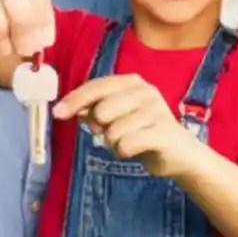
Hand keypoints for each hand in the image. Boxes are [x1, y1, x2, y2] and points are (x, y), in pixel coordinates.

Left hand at [53, 74, 204, 178]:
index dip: (75, 99)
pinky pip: (126, 144)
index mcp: (132, 82)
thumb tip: (70, 108)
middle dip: (99, 127)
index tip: (57, 113)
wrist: (180, 154)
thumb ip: (94, 109)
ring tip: (128, 142)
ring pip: (113, 131)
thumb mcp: (116, 117)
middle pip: (102, 109)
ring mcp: (156, 110)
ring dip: (114, 143)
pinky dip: (124, 152)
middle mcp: (145, 91)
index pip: (96, 86)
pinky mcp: (163, 131)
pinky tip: (136, 150)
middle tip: (111, 133)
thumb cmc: (143, 132)